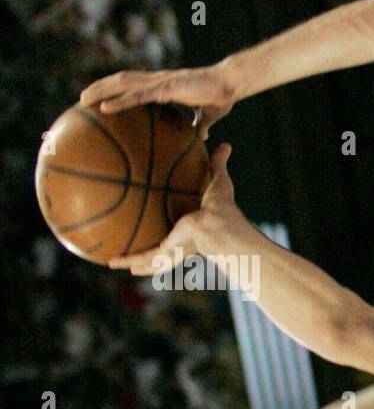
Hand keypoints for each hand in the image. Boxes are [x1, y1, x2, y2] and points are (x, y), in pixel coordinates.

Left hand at [80, 63, 235, 138]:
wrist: (229, 84)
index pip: (133, 84)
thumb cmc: (220, 95)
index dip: (116, 89)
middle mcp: (156, 81)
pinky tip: (104, 108)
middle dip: (100, 88)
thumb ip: (201, 124)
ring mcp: (158, 83)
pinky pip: (136, 96)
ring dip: (100, 92)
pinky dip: (118, 102)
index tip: (101, 98)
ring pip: (121, 85)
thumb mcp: (208, 114)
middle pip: (120, 81)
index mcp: (164, 85)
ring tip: (83, 101)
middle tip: (82, 100)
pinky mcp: (164, 89)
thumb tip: (201, 137)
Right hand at [110, 143, 248, 275]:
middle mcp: (183, 240)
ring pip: (150, 258)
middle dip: (152, 251)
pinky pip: (144, 257)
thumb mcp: (217, 181)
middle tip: (136, 249)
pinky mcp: (166, 251)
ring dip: (133, 262)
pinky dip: (129, 261)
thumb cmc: (223, 206)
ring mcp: (174, 248)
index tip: (166, 230)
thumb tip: (225, 144)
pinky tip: (112, 262)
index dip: (173, 230)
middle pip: (165, 248)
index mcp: (194, 227)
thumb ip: (217, 164)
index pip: (180, 228)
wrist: (219, 225)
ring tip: (114, 263)